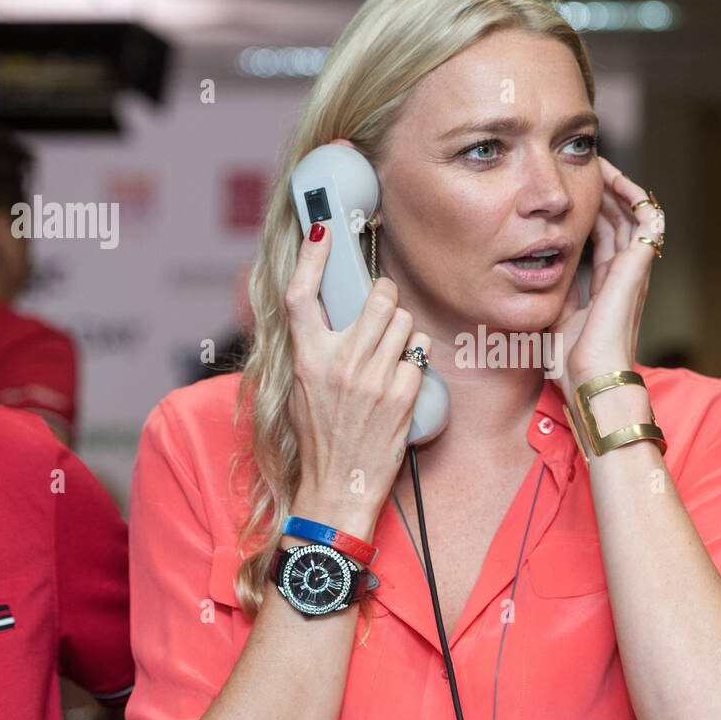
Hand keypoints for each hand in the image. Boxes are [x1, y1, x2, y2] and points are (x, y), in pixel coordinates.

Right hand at [283, 223, 429, 528]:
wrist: (336, 489)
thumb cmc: (319, 438)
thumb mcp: (301, 387)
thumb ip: (313, 347)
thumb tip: (328, 309)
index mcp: (305, 358)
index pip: (302, 293)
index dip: (312, 256)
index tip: (323, 229)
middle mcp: (337, 364)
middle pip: (377, 297)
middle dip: (387, 296)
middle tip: (384, 309)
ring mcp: (371, 379)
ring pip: (405, 321)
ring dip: (404, 331)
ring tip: (391, 354)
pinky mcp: (401, 396)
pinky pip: (419, 355)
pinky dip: (415, 362)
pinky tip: (402, 380)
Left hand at [549, 156, 662, 400]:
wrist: (590, 380)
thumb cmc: (575, 364)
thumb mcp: (557, 318)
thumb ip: (557, 293)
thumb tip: (541, 273)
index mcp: (608, 287)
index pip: (603, 239)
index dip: (590, 213)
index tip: (572, 195)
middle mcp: (625, 275)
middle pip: (619, 221)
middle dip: (602, 193)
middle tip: (583, 168)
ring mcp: (634, 270)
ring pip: (634, 214)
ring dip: (617, 187)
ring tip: (599, 164)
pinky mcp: (637, 266)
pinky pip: (647, 219)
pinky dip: (636, 196)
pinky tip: (615, 179)